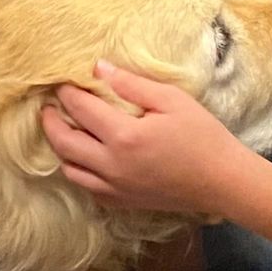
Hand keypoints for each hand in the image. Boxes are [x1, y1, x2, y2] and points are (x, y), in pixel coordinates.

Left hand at [41, 63, 252, 216]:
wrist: (223, 181)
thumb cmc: (202, 135)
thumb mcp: (171, 100)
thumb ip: (132, 84)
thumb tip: (98, 68)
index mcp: (124, 136)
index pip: (80, 108)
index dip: (66, 92)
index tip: (61, 81)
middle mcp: (112, 166)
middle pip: (63, 141)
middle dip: (50, 120)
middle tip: (48, 106)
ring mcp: (115, 188)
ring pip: (69, 168)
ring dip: (60, 147)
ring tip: (63, 128)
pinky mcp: (122, 202)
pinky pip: (87, 187)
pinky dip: (78, 170)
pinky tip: (85, 156)